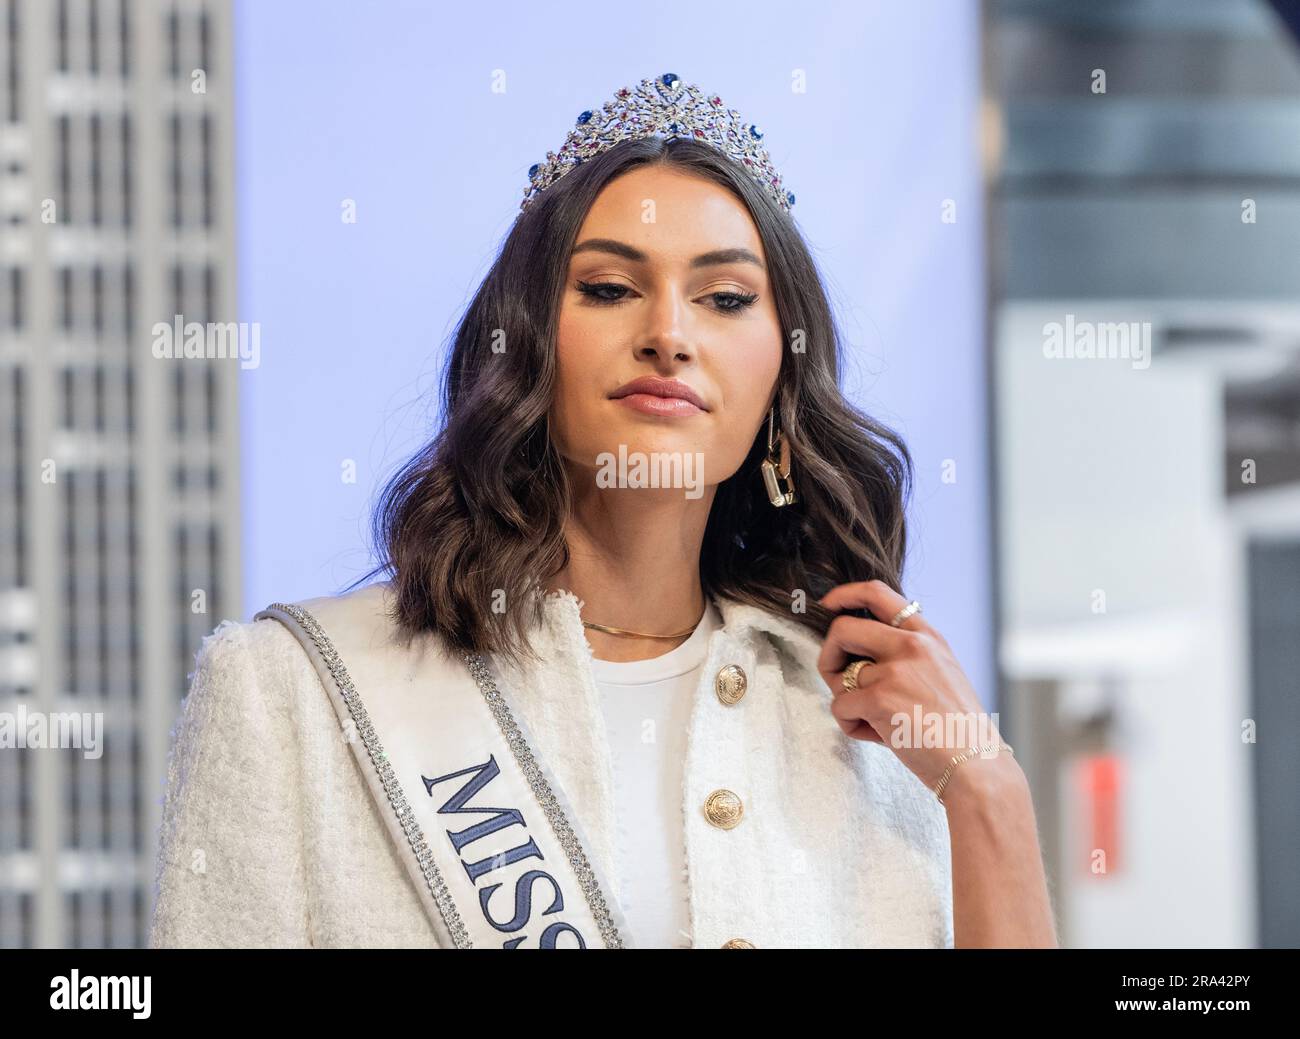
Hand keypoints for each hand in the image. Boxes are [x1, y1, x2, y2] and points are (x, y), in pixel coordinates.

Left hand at [816, 579, 1011, 792]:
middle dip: (829, 656)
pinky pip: (840, 707)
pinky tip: (879, 737)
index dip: (845, 595)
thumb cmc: (955, 729)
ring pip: (839, 677)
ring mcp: (895, 670)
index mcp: (927, 636)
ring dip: (847, 703)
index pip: (878, 593)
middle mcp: (912, 645)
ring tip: (877, 724)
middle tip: (837, 681)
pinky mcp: (880, 698)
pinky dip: (851, 726)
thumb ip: (906, 656)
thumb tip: (854, 657)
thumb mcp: (940, 673)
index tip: (828, 604)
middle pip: (842, 629)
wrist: (976, 766)